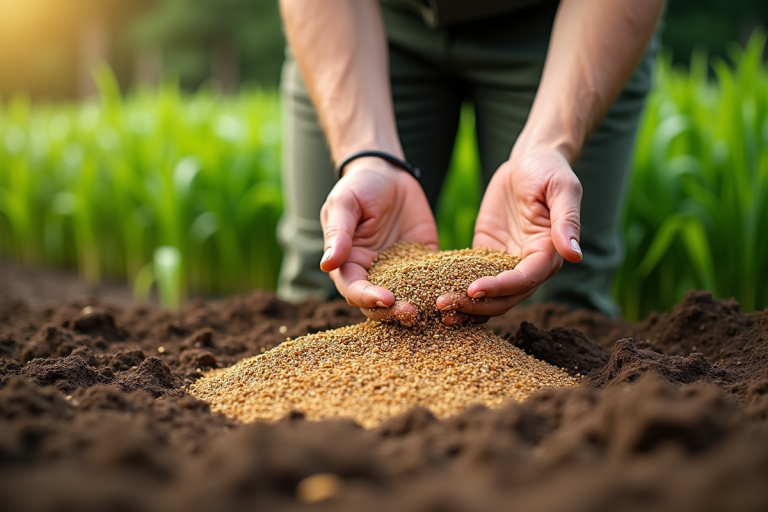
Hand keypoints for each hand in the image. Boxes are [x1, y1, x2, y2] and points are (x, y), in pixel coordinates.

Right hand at [320, 157, 437, 323]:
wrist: (388, 172)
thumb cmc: (359, 186)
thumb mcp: (345, 203)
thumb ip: (338, 233)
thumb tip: (327, 264)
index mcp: (349, 264)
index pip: (354, 290)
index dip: (367, 298)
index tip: (386, 299)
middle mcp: (373, 273)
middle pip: (380, 305)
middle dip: (395, 312)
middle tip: (413, 312)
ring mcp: (400, 271)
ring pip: (409, 298)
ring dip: (421, 307)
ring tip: (435, 308)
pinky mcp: (424, 262)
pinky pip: (435, 280)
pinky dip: (444, 289)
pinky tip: (457, 292)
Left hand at [437, 147, 582, 322]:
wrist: (529, 161)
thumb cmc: (549, 171)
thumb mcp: (561, 189)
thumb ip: (566, 221)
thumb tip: (574, 254)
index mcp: (548, 254)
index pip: (524, 280)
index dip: (500, 287)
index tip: (474, 289)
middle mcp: (528, 264)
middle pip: (505, 297)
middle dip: (476, 304)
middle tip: (445, 305)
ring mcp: (506, 261)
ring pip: (488, 295)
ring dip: (465, 305)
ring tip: (439, 309)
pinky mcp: (487, 253)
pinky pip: (472, 276)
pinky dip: (458, 288)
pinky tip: (435, 293)